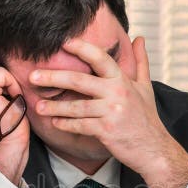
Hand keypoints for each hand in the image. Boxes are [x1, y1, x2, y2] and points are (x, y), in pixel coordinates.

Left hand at [31, 37, 187, 187]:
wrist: (154, 148)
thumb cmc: (147, 118)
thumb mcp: (145, 87)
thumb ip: (140, 61)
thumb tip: (139, 38)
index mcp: (122, 80)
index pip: (99, 58)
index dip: (81, 48)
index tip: (63, 43)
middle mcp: (116, 93)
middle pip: (79, 80)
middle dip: (53, 77)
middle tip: (33, 76)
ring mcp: (111, 112)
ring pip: (76, 106)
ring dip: (54, 107)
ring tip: (39, 107)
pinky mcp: (106, 130)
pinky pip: (80, 126)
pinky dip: (66, 125)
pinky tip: (55, 124)